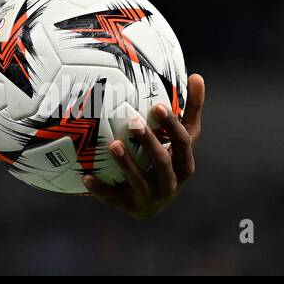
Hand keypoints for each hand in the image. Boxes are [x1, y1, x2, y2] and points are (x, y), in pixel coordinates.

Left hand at [83, 73, 204, 218]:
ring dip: (127, 164)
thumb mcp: (176, 138)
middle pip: (163, 162)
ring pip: (140, 182)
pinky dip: (100, 189)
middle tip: (132, 121)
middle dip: (149, 142)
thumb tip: (197, 75)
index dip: (172, 126)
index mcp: (184, 164)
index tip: (158, 106)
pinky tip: (85, 177)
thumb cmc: (163, 158)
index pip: (184, 143)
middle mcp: (171, 184)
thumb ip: (187, 110)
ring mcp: (151, 199)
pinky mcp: (130, 208)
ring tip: (112, 144)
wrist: (146, 201)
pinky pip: (113, 199)